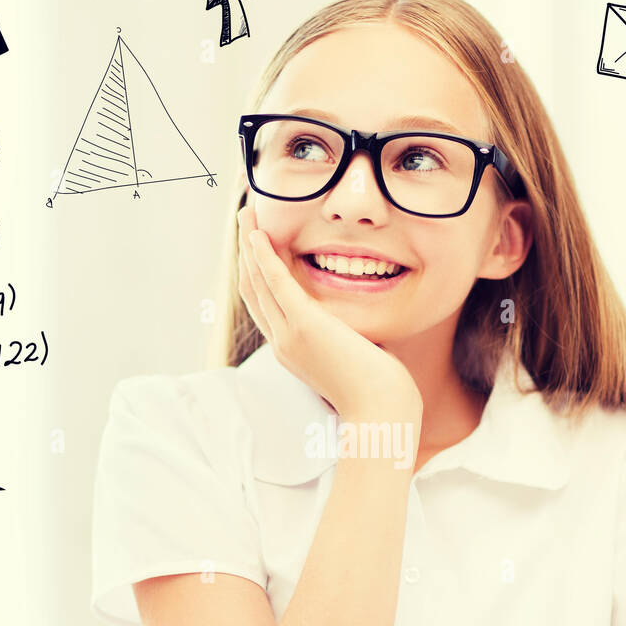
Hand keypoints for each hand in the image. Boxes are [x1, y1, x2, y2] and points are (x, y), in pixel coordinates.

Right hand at [237, 205, 422, 424]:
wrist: (381, 410)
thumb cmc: (377, 390)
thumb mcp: (354, 358)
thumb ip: (345, 338)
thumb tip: (357, 326)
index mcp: (292, 351)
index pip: (264, 307)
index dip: (256, 275)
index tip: (257, 248)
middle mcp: (282, 344)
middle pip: (252, 291)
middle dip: (246, 253)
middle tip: (245, 221)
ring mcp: (289, 335)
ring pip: (257, 282)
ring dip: (250, 245)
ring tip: (246, 215)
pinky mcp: (304, 325)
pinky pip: (275, 283)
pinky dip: (264, 257)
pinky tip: (259, 235)